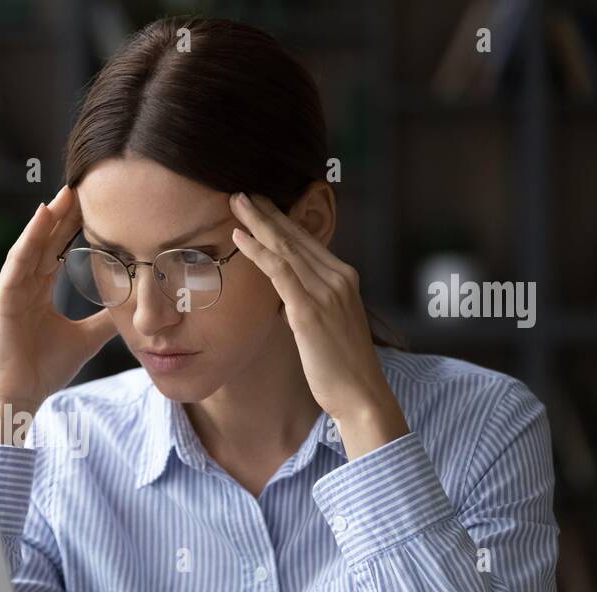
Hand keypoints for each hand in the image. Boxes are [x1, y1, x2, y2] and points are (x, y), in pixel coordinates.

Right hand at [0, 184, 118, 443]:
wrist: (19, 396)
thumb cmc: (44, 370)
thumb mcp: (86, 338)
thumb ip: (106, 320)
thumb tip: (134, 307)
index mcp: (40, 292)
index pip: (60, 250)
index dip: (77, 227)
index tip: (99, 204)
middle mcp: (24, 285)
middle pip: (47, 241)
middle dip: (65, 214)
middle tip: (86, 185)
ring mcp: (11, 289)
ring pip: (33, 245)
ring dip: (49, 218)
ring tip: (67, 192)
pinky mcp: (2, 298)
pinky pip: (17, 262)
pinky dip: (30, 238)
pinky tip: (43, 216)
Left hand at [229, 191, 408, 458]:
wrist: (362, 395)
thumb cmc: (343, 368)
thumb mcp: (329, 326)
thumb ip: (312, 304)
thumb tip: (289, 298)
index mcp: (344, 279)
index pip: (307, 242)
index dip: (281, 221)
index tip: (259, 205)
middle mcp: (338, 278)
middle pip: (296, 237)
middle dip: (266, 212)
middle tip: (241, 192)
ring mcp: (326, 292)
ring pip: (286, 247)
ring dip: (258, 223)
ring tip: (235, 202)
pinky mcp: (309, 310)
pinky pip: (279, 272)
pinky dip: (258, 251)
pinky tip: (239, 237)